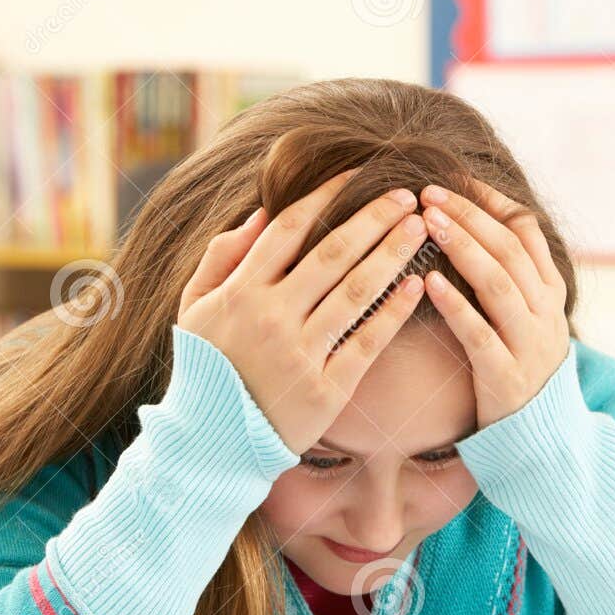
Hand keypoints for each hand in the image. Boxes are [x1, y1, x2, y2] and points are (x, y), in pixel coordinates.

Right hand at [177, 170, 427, 453]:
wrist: (210, 442)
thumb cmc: (205, 367)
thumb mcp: (194, 307)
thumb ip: (222, 256)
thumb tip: (262, 212)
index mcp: (241, 290)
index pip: (290, 227)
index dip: (328, 194)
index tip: (358, 172)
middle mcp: (272, 316)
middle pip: (333, 253)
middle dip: (374, 218)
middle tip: (408, 194)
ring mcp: (301, 353)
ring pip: (356, 292)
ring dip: (393, 255)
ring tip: (421, 228)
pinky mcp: (326, 389)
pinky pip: (367, 342)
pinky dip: (394, 312)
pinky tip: (418, 286)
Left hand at [419, 180, 570, 427]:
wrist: (540, 434)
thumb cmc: (518, 364)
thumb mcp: (526, 316)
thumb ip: (508, 274)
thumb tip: (470, 220)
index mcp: (551, 292)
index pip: (527, 230)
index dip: (491, 200)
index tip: (455, 177)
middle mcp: (546, 313)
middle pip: (510, 250)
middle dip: (470, 216)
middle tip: (430, 193)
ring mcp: (530, 344)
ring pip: (500, 284)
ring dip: (464, 248)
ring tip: (429, 223)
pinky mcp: (507, 377)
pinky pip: (481, 334)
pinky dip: (456, 305)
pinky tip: (429, 282)